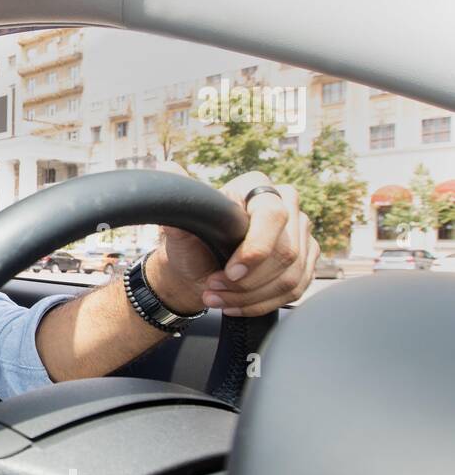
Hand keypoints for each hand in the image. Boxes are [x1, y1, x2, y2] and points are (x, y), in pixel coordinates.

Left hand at [149, 163, 319, 316]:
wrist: (195, 268)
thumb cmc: (189, 243)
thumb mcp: (179, 223)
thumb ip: (179, 200)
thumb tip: (168, 169)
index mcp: (256, 186)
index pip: (273, 216)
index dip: (255, 249)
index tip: (231, 272)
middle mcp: (286, 203)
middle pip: (286, 252)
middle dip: (246, 282)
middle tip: (213, 288)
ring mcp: (300, 232)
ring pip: (291, 276)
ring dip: (251, 296)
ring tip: (218, 299)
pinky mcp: (305, 259)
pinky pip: (295, 289)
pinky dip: (262, 304)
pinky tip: (236, 305)